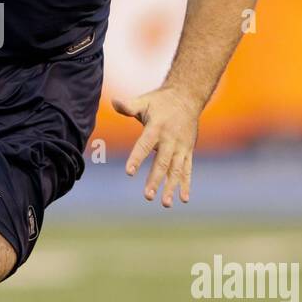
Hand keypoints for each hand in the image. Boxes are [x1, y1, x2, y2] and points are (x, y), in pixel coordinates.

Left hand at [111, 86, 199, 206]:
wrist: (188, 98)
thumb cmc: (161, 102)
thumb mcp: (145, 101)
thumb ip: (129, 106)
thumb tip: (113, 101)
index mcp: (157, 128)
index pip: (144, 145)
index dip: (137, 158)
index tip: (129, 172)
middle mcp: (170, 140)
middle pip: (162, 163)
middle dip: (155, 180)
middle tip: (147, 196)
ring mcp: (181, 147)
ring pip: (176, 170)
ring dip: (171, 187)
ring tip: (164, 203)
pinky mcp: (188, 152)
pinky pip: (187, 170)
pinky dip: (186, 184)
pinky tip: (183, 200)